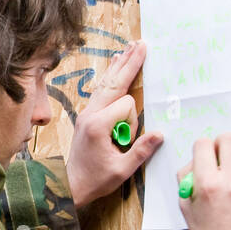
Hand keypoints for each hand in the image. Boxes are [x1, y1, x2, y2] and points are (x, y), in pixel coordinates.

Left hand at [65, 40, 163, 208]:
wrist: (71, 185)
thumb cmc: (95, 180)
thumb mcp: (122, 170)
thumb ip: (141, 151)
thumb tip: (160, 134)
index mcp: (98, 126)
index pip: (126, 106)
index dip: (133, 121)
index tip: (126, 139)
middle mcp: (90, 114)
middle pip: (113, 83)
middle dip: (129, 64)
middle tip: (141, 45)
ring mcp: (86, 113)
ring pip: (105, 84)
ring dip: (119, 66)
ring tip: (129, 48)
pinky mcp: (87, 116)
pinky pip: (100, 92)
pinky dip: (110, 78)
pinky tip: (114, 66)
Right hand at [178, 133, 230, 229]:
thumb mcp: (185, 205)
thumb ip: (187, 177)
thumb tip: (195, 160)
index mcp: (208, 183)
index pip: (204, 144)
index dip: (201, 148)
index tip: (202, 156)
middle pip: (229, 138)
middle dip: (220, 143)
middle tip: (217, 155)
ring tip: (229, 168)